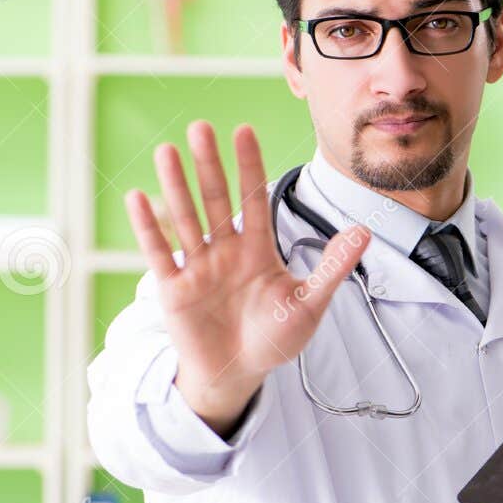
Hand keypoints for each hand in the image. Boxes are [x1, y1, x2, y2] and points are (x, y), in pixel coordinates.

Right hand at [124, 121, 369, 431]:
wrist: (239, 375)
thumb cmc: (274, 339)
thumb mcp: (309, 303)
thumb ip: (332, 267)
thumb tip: (364, 231)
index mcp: (257, 250)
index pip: (253, 199)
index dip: (249, 166)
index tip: (244, 130)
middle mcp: (225, 251)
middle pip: (216, 200)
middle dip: (209, 165)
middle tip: (200, 127)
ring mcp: (197, 268)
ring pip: (187, 220)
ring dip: (176, 186)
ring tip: (166, 151)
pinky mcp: (174, 290)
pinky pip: (158, 254)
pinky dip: (148, 228)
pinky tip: (138, 197)